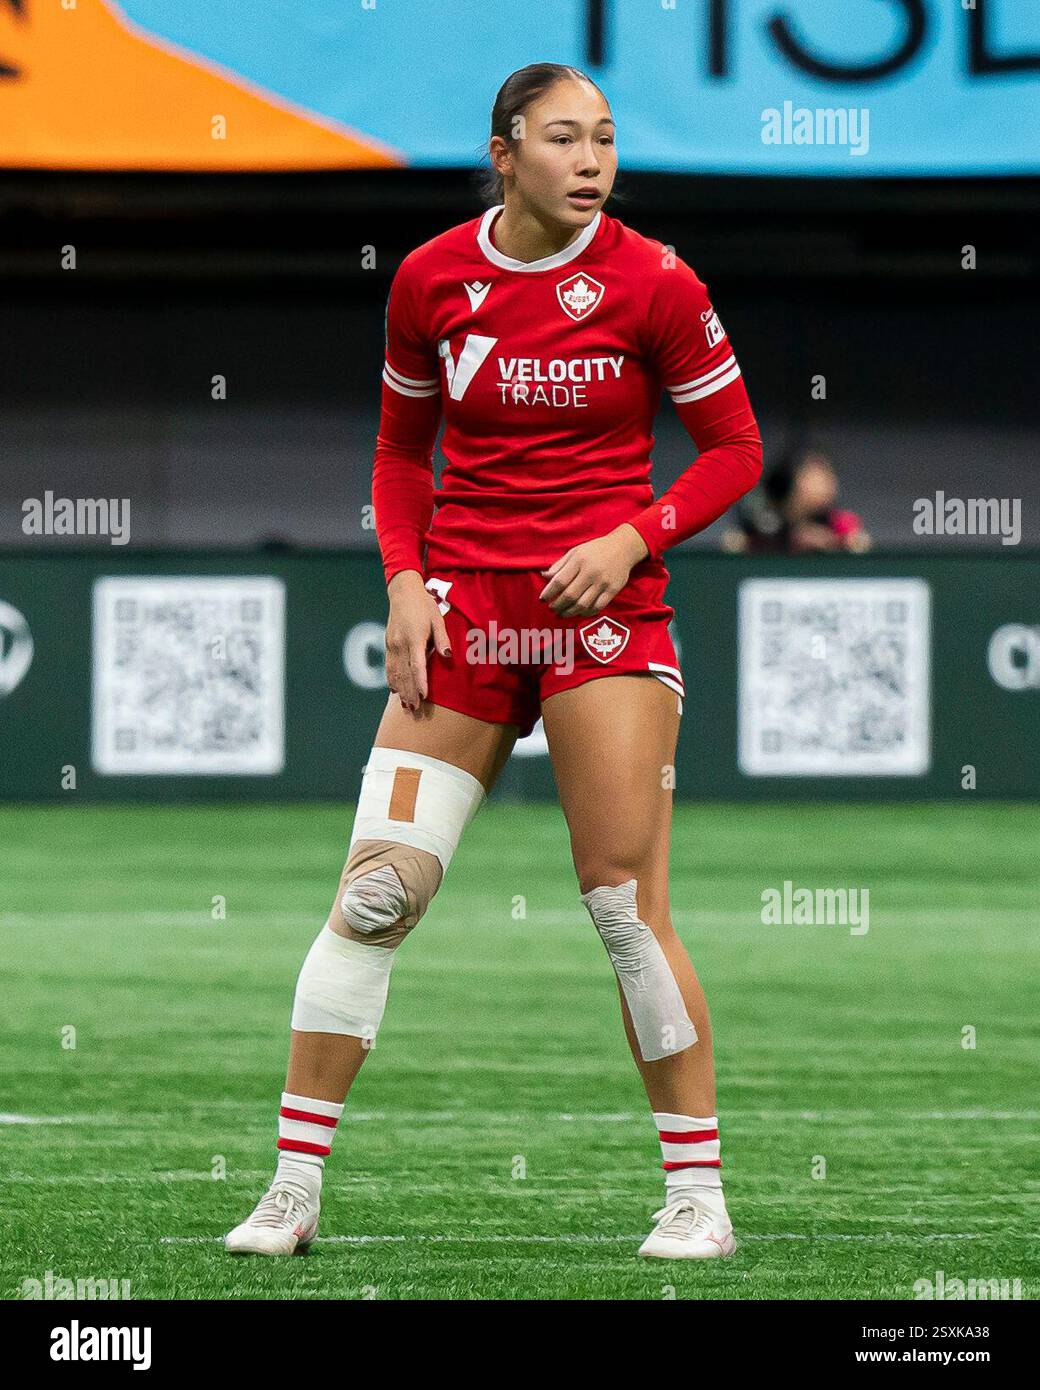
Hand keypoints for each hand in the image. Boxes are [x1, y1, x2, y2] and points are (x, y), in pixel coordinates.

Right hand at [384, 570, 450, 711]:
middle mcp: (400, 644)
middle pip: (404, 674)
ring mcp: (392, 645)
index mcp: (414, 638)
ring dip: (400, 690)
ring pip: (395, 673)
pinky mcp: (388, 645)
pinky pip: (389, 667)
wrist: (403, 592)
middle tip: (415, 709)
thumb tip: (448, 656)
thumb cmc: (424, 605)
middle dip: (409, 692)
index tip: (424, 696)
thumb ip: (442, 639)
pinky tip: (394, 691)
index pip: (417, 666)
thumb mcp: (438, 618)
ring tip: (405, 705)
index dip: (420, 683)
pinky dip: (392, 680)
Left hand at [538, 524, 648, 616]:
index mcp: (579, 560)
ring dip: (569, 612)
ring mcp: (603, 582)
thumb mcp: (575, 552)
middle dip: (558, 605)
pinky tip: (579, 613)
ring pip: (583, 604)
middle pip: (570, 595)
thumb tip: (544, 576)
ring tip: (562, 614)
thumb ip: (560, 565)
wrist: (623, 548)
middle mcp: (590, 572)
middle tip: (552, 609)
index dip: (549, 593)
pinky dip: (586, 613)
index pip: (559, 581)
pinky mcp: (613, 590)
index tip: (542, 599)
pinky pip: (597, 607)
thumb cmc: (595, 550)